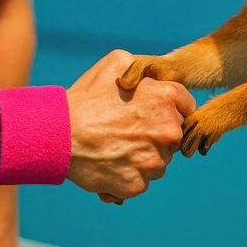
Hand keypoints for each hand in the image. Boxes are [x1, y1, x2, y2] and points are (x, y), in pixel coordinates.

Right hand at [66, 49, 195, 200]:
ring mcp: (155, 160)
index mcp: (166, 98)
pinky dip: (129, 174)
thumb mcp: (117, 61)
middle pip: (175, 134)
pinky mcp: (139, 184)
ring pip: (160, 159)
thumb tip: (158, 73)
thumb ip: (146, 66)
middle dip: (158, 131)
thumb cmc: (88, 96)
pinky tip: (111, 162)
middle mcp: (167, 130)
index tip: (151, 110)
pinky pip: (142, 180)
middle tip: (129, 128)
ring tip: (117, 144)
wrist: (60, 134)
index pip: (187, 106)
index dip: (168, 107)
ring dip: (145, 154)